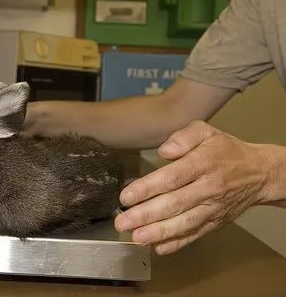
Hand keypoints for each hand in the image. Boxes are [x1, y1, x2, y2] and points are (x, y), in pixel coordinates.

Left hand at [114, 120, 285, 254]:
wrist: (259, 174)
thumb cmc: (225, 151)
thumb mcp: (206, 132)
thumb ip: (184, 137)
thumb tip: (164, 151)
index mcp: (203, 163)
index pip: (173, 177)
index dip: (148, 188)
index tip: (126, 196)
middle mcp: (208, 188)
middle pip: (174, 203)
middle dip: (146, 215)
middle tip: (122, 222)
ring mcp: (212, 208)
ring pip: (184, 223)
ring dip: (158, 232)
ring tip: (136, 237)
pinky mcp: (215, 223)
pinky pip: (195, 235)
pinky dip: (177, 243)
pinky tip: (158, 248)